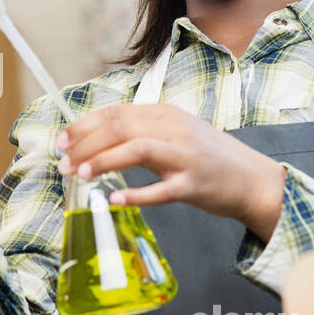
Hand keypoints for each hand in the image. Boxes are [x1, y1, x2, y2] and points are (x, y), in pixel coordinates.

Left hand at [55, 103, 286, 240]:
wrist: (251, 179)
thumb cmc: (207, 158)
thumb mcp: (174, 133)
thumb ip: (140, 132)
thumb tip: (95, 140)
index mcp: (164, 114)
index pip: (116, 113)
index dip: (84, 126)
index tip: (61, 141)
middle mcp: (174, 129)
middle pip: (120, 128)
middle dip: (86, 145)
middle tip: (63, 163)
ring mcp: (185, 156)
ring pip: (137, 150)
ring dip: (104, 161)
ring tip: (81, 175)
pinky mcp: (194, 184)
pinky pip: (161, 190)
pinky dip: (136, 195)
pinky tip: (116, 201)